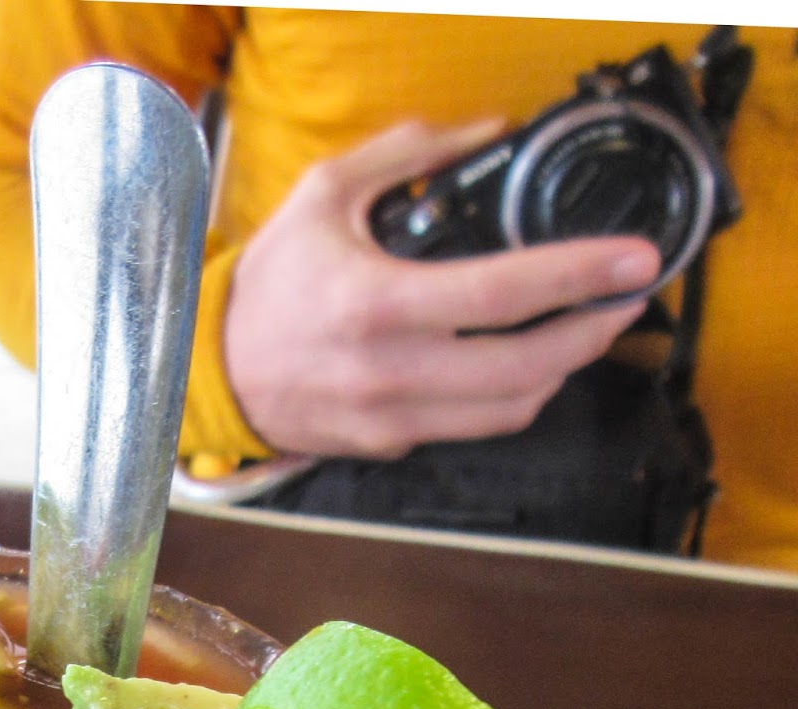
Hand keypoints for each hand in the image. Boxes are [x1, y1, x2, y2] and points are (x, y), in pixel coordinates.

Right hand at [222, 119, 662, 458]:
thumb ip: (408, 155)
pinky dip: (508, 395)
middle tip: (623, 300)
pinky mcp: (387, 445)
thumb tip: (485, 133)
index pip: (502, 296)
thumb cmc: (266, 288)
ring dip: (560, 371)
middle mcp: (389, 371)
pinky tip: (517, 364)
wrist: (208, 370)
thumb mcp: (323, 196)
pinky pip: (470, 427)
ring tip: (582, 332)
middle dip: (593, 333)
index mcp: (377, 304)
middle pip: (524, 368)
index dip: (579, 277)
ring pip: (509, 410)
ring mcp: (390, 418)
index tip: (631, 261)